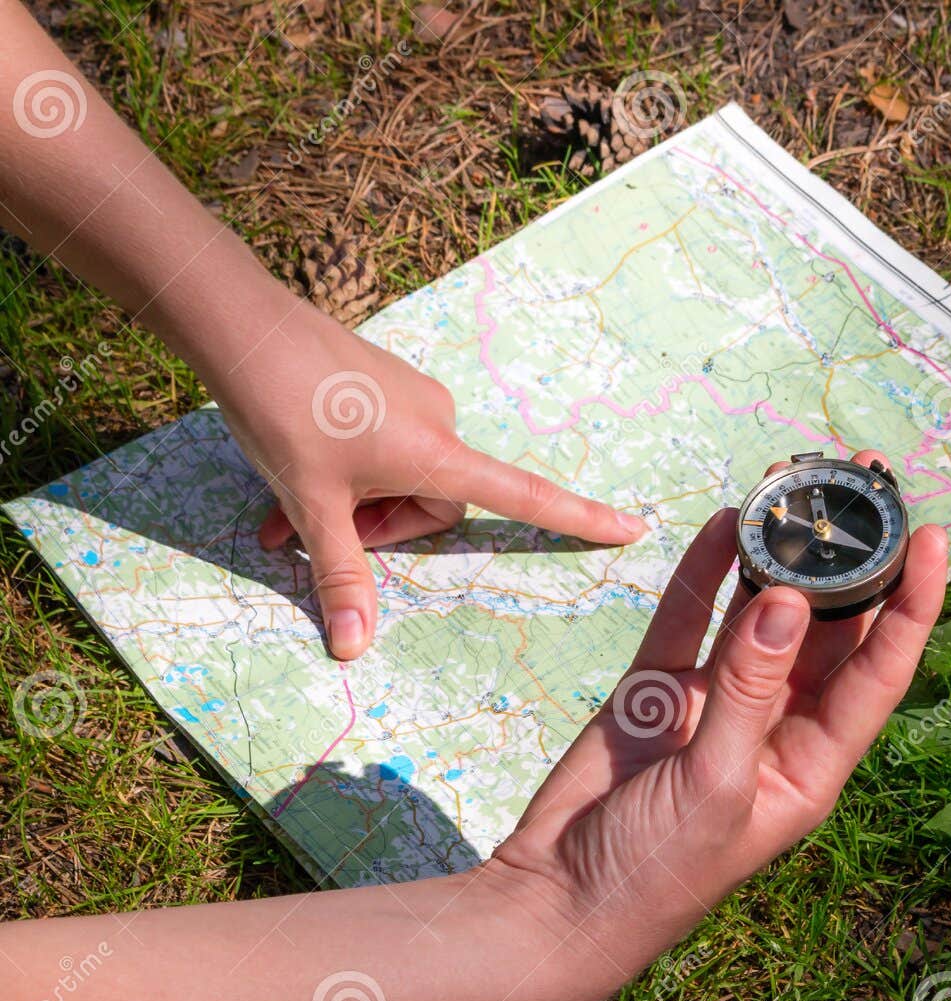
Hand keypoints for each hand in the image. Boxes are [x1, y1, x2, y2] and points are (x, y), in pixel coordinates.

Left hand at [203, 306, 647, 660]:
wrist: (245, 326)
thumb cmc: (285, 416)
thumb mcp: (312, 504)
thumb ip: (340, 576)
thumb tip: (354, 651)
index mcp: (440, 455)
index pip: (527, 497)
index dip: (582, 519)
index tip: (633, 529)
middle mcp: (442, 423)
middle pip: (436, 502)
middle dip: (381, 526)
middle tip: (311, 532)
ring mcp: (414, 400)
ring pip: (402, 475)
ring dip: (354, 501)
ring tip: (283, 512)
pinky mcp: (387, 384)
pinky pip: (384, 445)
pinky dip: (346, 471)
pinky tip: (292, 470)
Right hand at [486, 459, 946, 1000]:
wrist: (557, 901)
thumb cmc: (657, 870)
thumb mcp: (716, 784)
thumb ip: (750, 690)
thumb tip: (786, 597)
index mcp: (814, 761)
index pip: (879, 669)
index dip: (912, 604)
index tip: (931, 536)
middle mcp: (778, 723)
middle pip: (828, 627)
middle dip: (846, 558)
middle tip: (856, 484)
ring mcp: (719, 700)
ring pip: (760, 610)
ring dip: (776, 552)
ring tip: (789, 481)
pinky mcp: (661, 686)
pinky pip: (691, 617)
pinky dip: (707, 572)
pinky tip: (724, 522)